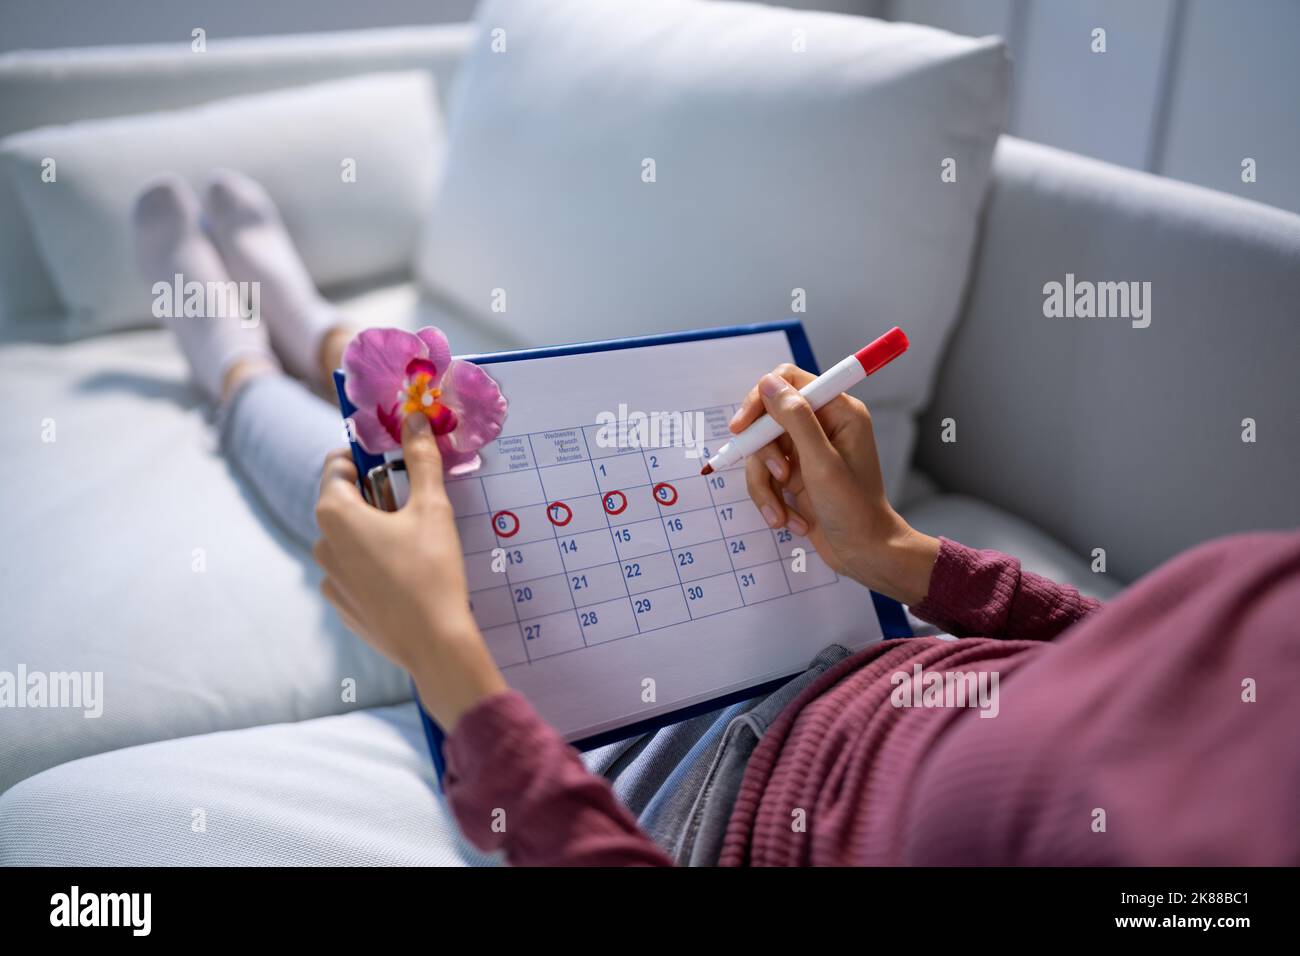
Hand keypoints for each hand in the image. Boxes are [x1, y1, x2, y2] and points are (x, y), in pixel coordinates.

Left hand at [313, 413, 505, 729]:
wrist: (434, 645)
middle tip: (417, 502)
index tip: (396, 459)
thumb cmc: (432, 570)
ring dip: (375, 531)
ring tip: (416, 543)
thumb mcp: (432, 508)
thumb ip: (420, 459)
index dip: (366, 455)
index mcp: (335, 513)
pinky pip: (354, 571)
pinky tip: (407, 575)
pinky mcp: (342, 606)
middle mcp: (322, 543)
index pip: (337, 465)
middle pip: (345, 502)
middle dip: (377, 495)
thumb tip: (414, 418)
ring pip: (350, 538)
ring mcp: (329, 578)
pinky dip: (375, 564)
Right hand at [731, 365, 938, 605]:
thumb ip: (796, 419)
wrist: (863, 554)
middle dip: (764, 454)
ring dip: (766, 486)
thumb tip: (768, 383)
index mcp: (838, 411)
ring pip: (761, 452)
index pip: (788, 381)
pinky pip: (765, 476)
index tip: (742, 426)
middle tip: (776, 477)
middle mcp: (822, 426)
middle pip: (767, 419)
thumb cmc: (854, 509)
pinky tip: (790, 520)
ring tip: (782, 514)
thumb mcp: (822, 463)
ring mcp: (806, 451)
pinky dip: (771, 500)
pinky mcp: (795, 475)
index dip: (761, 399)